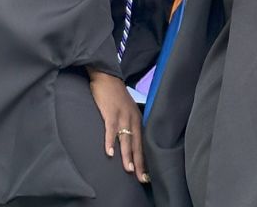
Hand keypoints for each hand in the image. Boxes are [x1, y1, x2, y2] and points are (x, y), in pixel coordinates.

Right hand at [87, 68, 148, 183]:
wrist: (108, 77)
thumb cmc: (116, 95)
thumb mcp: (127, 110)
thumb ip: (129, 123)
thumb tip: (129, 140)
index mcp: (138, 119)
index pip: (143, 143)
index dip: (145, 159)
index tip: (148, 175)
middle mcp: (133, 119)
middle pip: (137, 144)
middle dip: (140, 162)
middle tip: (142, 179)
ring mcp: (122, 116)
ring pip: (126, 139)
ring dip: (127, 155)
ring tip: (129, 169)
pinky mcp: (110, 113)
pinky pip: (111, 130)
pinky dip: (110, 141)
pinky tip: (110, 153)